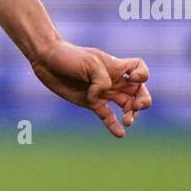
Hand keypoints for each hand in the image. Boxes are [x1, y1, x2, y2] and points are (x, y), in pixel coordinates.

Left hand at [31, 41, 150, 137]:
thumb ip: (101, 81)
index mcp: (116, 66)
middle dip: (143, 101)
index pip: (139, 68)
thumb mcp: (90, 63)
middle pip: (138, 91)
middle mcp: (112, 80)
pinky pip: (107, 116)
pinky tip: (120, 134)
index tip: (132, 77)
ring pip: (125, 106)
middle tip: (135, 107)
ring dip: (130, 114)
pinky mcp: (91, 103)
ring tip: (127, 122)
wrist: (47, 61)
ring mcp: (102, 93)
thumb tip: (99, 98)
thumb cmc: (69, 56)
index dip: (142, 74)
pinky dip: (114, 125)